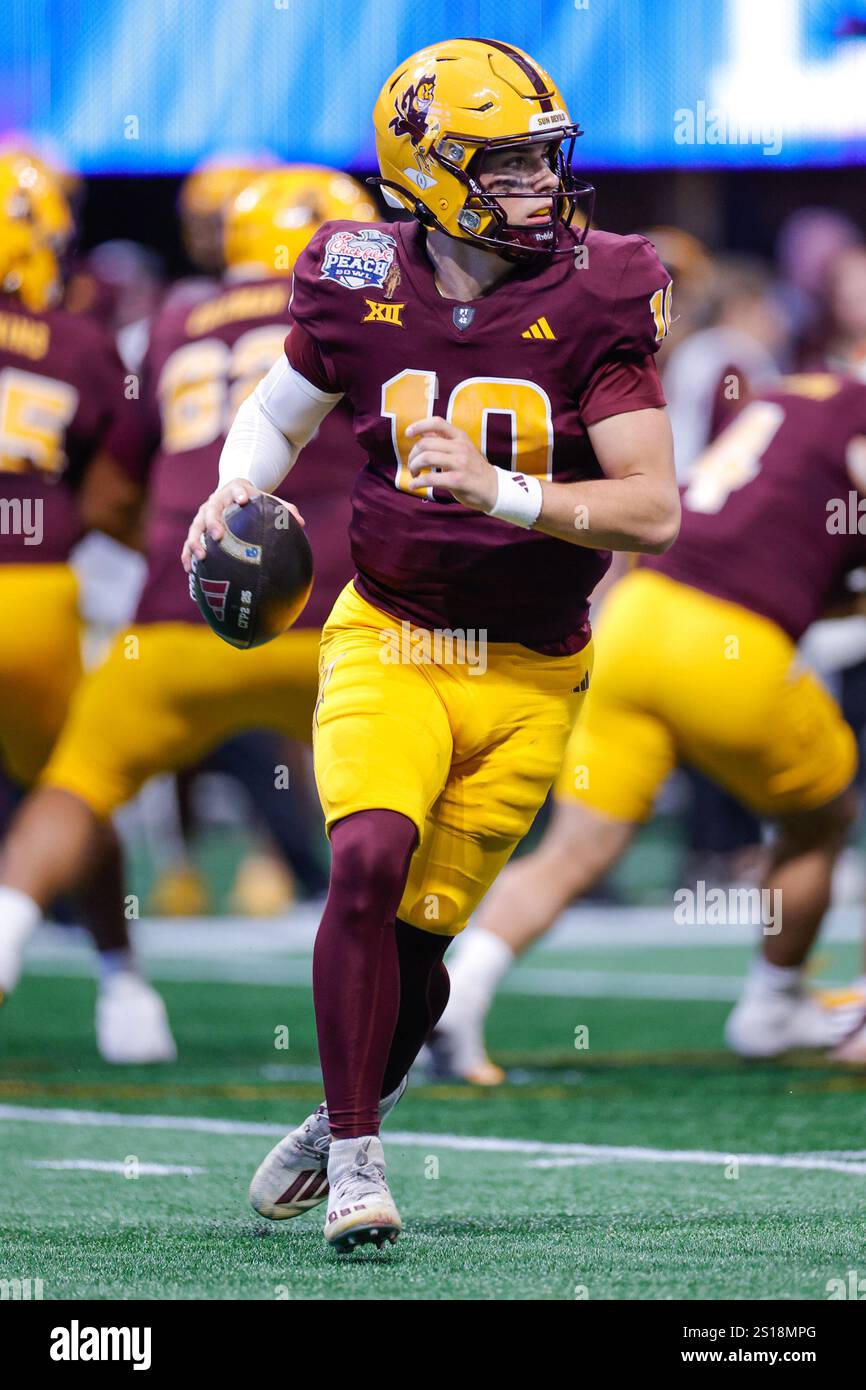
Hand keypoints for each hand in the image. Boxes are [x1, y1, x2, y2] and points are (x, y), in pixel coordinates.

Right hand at [181, 479, 304, 572]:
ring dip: (196, 542)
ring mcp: (203, 516)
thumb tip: (300, 522)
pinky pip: (189, 542)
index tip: (243, 499)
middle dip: (213, 523)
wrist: (234, 493)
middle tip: (218, 536)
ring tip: (201, 557)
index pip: (235, 489)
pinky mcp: (197, 529)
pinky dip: (187, 554)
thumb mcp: (267, 500)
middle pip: (210, 511)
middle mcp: (214, 502)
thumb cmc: (253, 500)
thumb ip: (282, 509)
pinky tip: (190, 569)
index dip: (238, 493)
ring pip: (196, 528)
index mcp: (233, 491)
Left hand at [405, 417, 497, 512]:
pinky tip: (414, 485)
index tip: (407, 433)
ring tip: (414, 475)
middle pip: (426, 443)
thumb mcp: (462, 449)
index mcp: (460, 437)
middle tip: (412, 465)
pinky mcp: (457, 480)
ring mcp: (460, 463)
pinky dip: (417, 482)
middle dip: (413, 455)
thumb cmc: (474, 470)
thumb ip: (444, 441)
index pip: (437, 423)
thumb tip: (423, 432)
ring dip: (414, 467)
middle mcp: (460, 447)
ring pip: (426, 458)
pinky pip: (430, 478)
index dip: (419, 425)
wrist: (495, 489)